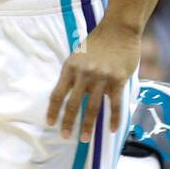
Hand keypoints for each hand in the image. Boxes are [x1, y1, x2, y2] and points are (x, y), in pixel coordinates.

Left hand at [48, 19, 140, 142]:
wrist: (118, 29)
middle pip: (73, 104)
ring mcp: (102, 78)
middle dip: (68, 123)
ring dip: (88, 125)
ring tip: (85, 139)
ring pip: (93, 107)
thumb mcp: (78, 54)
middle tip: (65, 137)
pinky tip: (111, 130)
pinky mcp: (118, 80)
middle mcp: (84, 74)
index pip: (58, 94)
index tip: (50, 123)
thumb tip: (69, 93)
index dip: (53, 110)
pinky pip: (115, 104)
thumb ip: (73, 73)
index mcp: (70, 68)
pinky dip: (114, 118)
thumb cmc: (97, 41)